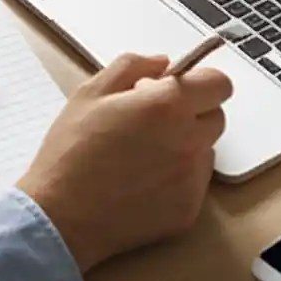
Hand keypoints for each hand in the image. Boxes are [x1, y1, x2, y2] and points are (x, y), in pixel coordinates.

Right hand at [17, 52, 232, 271]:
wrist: (62, 216)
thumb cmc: (70, 153)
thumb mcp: (89, 94)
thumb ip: (131, 67)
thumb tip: (162, 63)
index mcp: (167, 105)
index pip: (218, 83)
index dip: (200, 82)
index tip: (179, 88)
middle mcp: (188, 139)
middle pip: (215, 116)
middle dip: (191, 112)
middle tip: (152, 121)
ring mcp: (192, 178)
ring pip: (205, 149)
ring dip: (185, 145)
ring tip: (142, 155)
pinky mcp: (189, 208)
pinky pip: (195, 182)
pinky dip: (177, 178)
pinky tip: (142, 181)